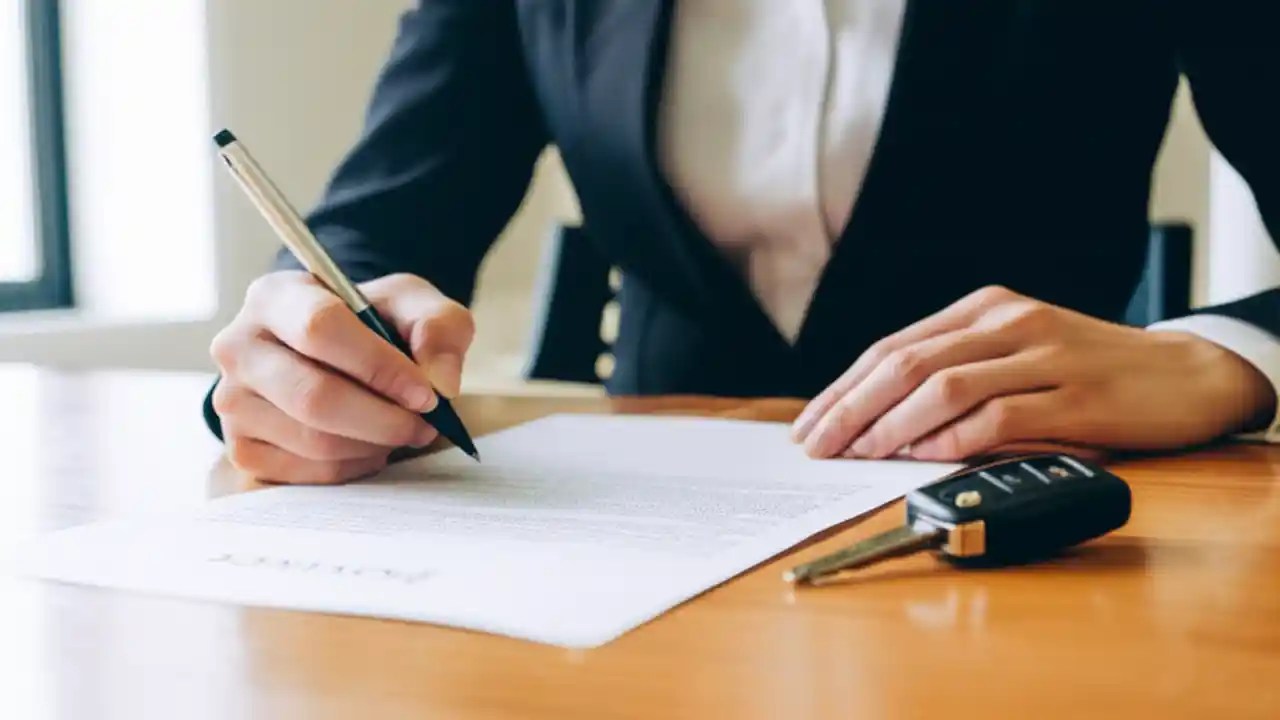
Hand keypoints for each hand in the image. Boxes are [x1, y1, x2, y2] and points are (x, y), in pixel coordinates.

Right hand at [210, 271, 474, 483]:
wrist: (337, 355)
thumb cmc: (373, 324)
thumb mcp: (414, 306)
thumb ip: (438, 327)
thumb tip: (440, 381)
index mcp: (275, 297)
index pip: (321, 329)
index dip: (380, 367)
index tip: (426, 393)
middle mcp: (239, 347)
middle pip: (313, 396)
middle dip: (383, 419)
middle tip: (425, 424)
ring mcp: (232, 402)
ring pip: (314, 440)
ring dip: (374, 445)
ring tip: (403, 429)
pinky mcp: (241, 448)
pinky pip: (307, 473)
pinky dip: (354, 466)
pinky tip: (371, 445)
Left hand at [791, 286, 1274, 461]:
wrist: (1183, 374)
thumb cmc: (1086, 371)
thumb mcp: (1015, 355)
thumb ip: (955, 375)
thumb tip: (875, 423)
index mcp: (984, 307)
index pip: (893, 347)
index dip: (843, 389)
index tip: (808, 426)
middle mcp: (1009, 321)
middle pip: (906, 363)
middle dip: (849, 408)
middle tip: (815, 447)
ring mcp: (1043, 356)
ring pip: (943, 386)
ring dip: (889, 425)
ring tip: (857, 455)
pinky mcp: (1074, 397)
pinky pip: (997, 417)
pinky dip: (951, 439)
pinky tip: (921, 457)